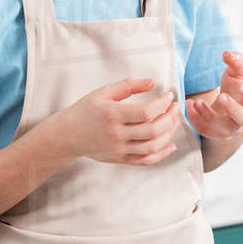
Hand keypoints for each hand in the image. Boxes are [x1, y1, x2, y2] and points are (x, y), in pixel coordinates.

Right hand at [56, 77, 181, 165]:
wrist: (67, 135)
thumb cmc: (85, 110)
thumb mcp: (103, 92)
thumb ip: (128, 85)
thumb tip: (153, 82)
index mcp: (112, 114)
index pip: (146, 112)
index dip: (163, 103)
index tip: (169, 96)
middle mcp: (116, 134)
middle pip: (153, 130)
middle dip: (170, 118)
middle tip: (176, 108)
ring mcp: (118, 149)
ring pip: (153, 146)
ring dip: (169, 134)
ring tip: (173, 122)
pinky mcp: (120, 159)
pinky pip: (145, 160)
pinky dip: (162, 154)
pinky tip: (170, 144)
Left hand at [186, 51, 242, 139]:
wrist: (225, 106)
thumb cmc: (234, 87)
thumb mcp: (235, 73)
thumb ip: (235, 62)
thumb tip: (229, 54)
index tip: (240, 85)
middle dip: (233, 109)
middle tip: (221, 97)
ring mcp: (232, 127)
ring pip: (225, 128)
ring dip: (209, 115)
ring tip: (196, 102)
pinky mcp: (217, 133)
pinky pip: (207, 131)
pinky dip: (196, 120)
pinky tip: (189, 106)